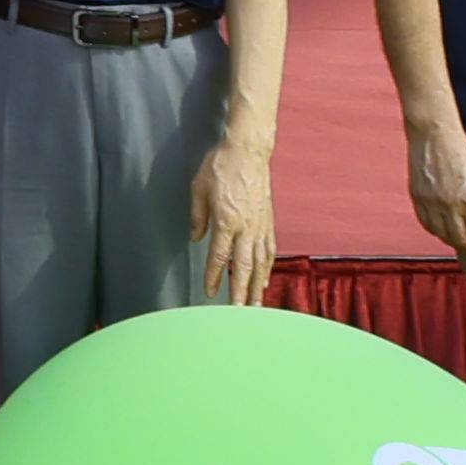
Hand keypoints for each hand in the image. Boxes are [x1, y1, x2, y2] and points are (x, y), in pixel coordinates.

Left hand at [190, 141, 274, 311]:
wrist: (248, 150)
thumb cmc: (221, 165)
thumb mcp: (199, 188)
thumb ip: (197, 216)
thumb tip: (196, 238)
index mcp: (226, 220)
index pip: (219, 256)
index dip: (213, 276)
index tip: (209, 292)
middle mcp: (246, 227)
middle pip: (243, 267)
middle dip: (241, 292)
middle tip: (239, 315)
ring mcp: (260, 225)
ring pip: (260, 262)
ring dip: (257, 286)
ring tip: (256, 306)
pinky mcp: (269, 220)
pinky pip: (269, 250)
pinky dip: (268, 268)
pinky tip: (265, 280)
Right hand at [403, 120, 465, 255]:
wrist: (435, 136)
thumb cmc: (463, 154)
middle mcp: (450, 206)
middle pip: (461, 241)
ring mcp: (431, 203)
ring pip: (442, 236)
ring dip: (453, 241)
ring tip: (460, 238)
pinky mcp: (417, 199)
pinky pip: (426, 224)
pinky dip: (435, 230)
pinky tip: (442, 228)